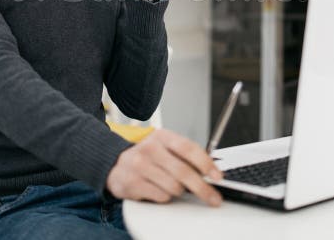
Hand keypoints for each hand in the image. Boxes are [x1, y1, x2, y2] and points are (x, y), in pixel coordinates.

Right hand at [106, 129, 223, 205]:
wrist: (116, 165)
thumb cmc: (148, 157)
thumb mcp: (165, 147)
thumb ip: (185, 155)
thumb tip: (211, 170)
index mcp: (161, 136)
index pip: (188, 148)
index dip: (206, 163)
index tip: (217, 176)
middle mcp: (149, 148)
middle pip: (183, 171)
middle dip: (202, 188)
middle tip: (213, 198)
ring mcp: (139, 165)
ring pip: (174, 187)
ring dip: (179, 192)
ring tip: (173, 186)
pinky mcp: (132, 182)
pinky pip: (161, 196)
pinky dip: (165, 197)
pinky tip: (159, 189)